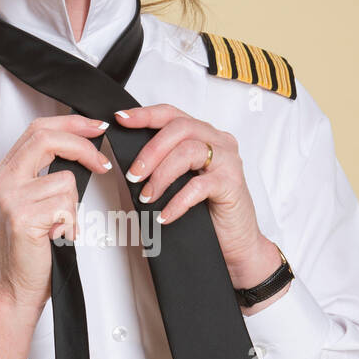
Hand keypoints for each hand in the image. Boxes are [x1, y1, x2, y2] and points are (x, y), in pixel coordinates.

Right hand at [0, 113, 112, 311]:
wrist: (16, 287)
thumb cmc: (32, 249)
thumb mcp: (34, 202)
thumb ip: (46, 173)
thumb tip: (82, 147)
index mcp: (5, 172)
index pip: (38, 129)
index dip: (71, 123)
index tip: (97, 128)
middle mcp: (3, 180)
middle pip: (47, 138)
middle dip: (82, 146)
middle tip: (103, 163)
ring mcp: (9, 198)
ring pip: (65, 180)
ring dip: (73, 206)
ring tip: (60, 226)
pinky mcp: (22, 217)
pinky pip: (65, 205)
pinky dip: (70, 222)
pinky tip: (57, 236)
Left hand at [113, 104, 286, 299]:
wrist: (236, 243)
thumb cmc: (208, 211)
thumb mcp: (181, 181)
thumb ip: (164, 164)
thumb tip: (130, 162)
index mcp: (205, 135)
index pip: (173, 114)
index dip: (146, 115)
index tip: (121, 120)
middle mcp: (219, 142)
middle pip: (180, 129)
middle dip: (150, 151)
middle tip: (133, 175)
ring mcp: (228, 161)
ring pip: (188, 152)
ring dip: (161, 175)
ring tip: (147, 197)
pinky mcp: (232, 183)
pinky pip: (198, 186)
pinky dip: (177, 201)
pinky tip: (165, 215)